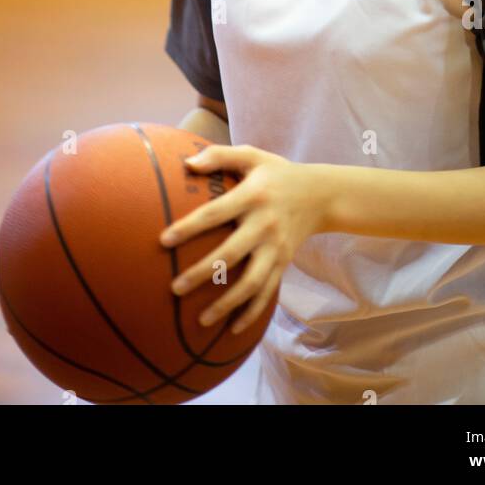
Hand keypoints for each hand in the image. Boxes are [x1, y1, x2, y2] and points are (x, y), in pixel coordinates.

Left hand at [158, 144, 323, 333]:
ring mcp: (276, 248)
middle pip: (230, 254)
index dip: (189, 227)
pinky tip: (232, 329)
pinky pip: (268, 293)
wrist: (321, 195)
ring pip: (251, 283)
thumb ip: (220, 156)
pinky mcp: (284, 263)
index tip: (164, 240)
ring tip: (201, 320)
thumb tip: (188, 163)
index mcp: (253, 196)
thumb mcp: (253, 156)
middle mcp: (265, 224)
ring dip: (226, 304)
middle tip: (175, 288)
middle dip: (202, 273)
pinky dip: (252, 313)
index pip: (215, 213)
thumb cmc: (277, 173)